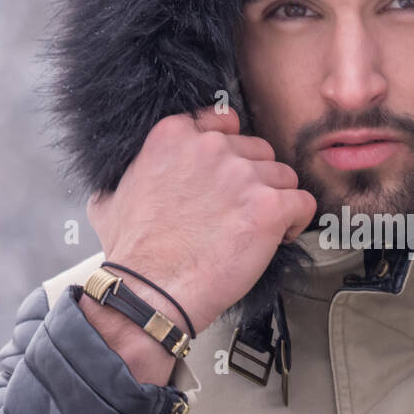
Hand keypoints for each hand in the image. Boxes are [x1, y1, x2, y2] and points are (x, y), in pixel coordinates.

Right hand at [86, 106, 317, 333]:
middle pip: (258, 151)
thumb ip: (130, 175)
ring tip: (257, 229)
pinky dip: (296, 221)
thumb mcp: (111, 198)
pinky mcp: (268, 207)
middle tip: (240, 211)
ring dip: (276, 201)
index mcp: (174, 136)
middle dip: (255, 180)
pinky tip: (277, 237)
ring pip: (283, 176)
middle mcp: (211, 149)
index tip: (232, 172)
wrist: (150, 290)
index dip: (233, 151)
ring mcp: (242, 176)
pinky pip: (303, 203)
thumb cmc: (133, 253)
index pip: (224, 122)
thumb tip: (131, 177)